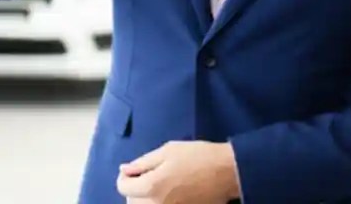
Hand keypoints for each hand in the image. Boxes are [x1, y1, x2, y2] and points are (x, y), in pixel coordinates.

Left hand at [116, 141, 239, 203]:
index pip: (123, 188)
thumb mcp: (167, 151)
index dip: (124, 178)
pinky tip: (168, 195)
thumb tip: (124, 170)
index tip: (132, 171)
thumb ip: (142, 163)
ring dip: (145, 200)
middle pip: (132, 203)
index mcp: (151, 187)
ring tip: (157, 187)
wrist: (227, 172)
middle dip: (134, 190)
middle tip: (144, 178)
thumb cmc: (197, 157)